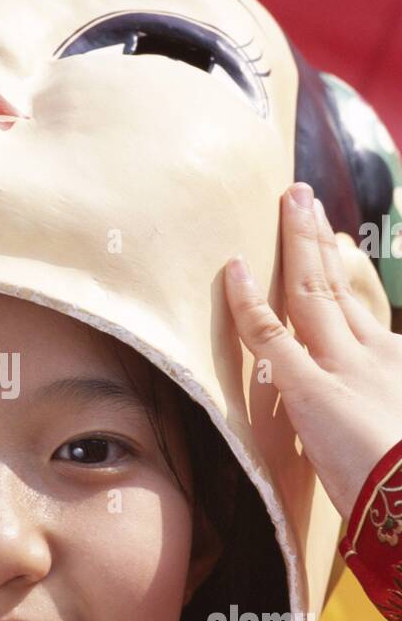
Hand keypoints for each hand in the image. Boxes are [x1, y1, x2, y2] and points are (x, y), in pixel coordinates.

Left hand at [224, 181, 401, 524]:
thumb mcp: (396, 421)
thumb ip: (383, 408)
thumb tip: (373, 422)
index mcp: (398, 364)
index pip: (361, 311)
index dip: (342, 274)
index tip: (331, 243)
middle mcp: (375, 353)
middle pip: (339, 285)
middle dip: (317, 238)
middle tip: (300, 198)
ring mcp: (343, 367)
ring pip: (313, 291)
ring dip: (297, 243)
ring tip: (287, 202)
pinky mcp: (314, 390)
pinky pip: (270, 336)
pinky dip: (248, 303)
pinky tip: (235, 270)